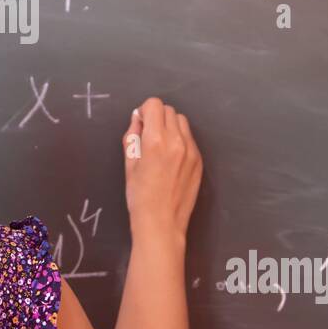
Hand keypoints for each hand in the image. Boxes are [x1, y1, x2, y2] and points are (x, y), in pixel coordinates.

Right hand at [122, 97, 201, 243]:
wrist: (162, 223)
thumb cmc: (140, 197)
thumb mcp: (128, 164)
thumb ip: (132, 136)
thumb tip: (137, 118)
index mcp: (156, 141)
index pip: (155, 105)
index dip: (144, 111)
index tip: (140, 123)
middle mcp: (177, 142)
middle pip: (169, 111)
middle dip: (157, 117)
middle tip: (148, 136)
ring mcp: (192, 151)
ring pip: (182, 122)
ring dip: (170, 126)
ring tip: (160, 146)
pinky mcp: (199, 161)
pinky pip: (190, 139)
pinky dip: (180, 140)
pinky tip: (171, 159)